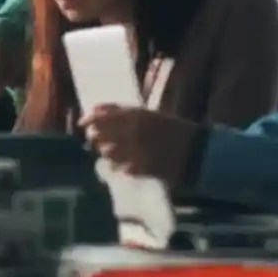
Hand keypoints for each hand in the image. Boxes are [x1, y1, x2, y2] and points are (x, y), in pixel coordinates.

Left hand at [79, 105, 197, 187]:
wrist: (196, 150)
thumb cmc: (168, 128)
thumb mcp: (145, 113)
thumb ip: (119, 109)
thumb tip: (94, 108)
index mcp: (135, 115)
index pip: (100, 117)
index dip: (87, 120)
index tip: (82, 124)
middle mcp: (133, 131)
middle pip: (99, 137)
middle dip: (97, 139)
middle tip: (101, 141)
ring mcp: (138, 151)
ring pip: (107, 154)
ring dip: (108, 154)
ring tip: (117, 154)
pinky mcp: (143, 168)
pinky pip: (121, 169)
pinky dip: (121, 167)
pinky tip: (128, 165)